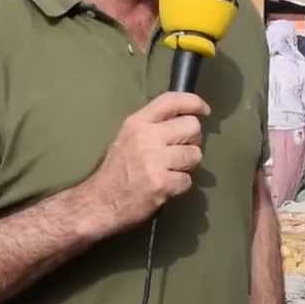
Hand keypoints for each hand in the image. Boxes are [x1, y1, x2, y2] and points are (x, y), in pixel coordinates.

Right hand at [81, 92, 209, 232]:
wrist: (100, 202)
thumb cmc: (116, 170)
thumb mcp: (128, 137)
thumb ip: (152, 126)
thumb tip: (184, 121)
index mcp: (137, 123)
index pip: (171, 101)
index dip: (193, 102)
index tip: (204, 110)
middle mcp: (147, 137)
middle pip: (192, 127)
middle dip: (193, 140)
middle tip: (181, 151)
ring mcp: (155, 161)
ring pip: (195, 154)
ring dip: (188, 165)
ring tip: (171, 171)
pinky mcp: (162, 183)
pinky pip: (188, 180)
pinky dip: (180, 186)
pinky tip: (166, 187)